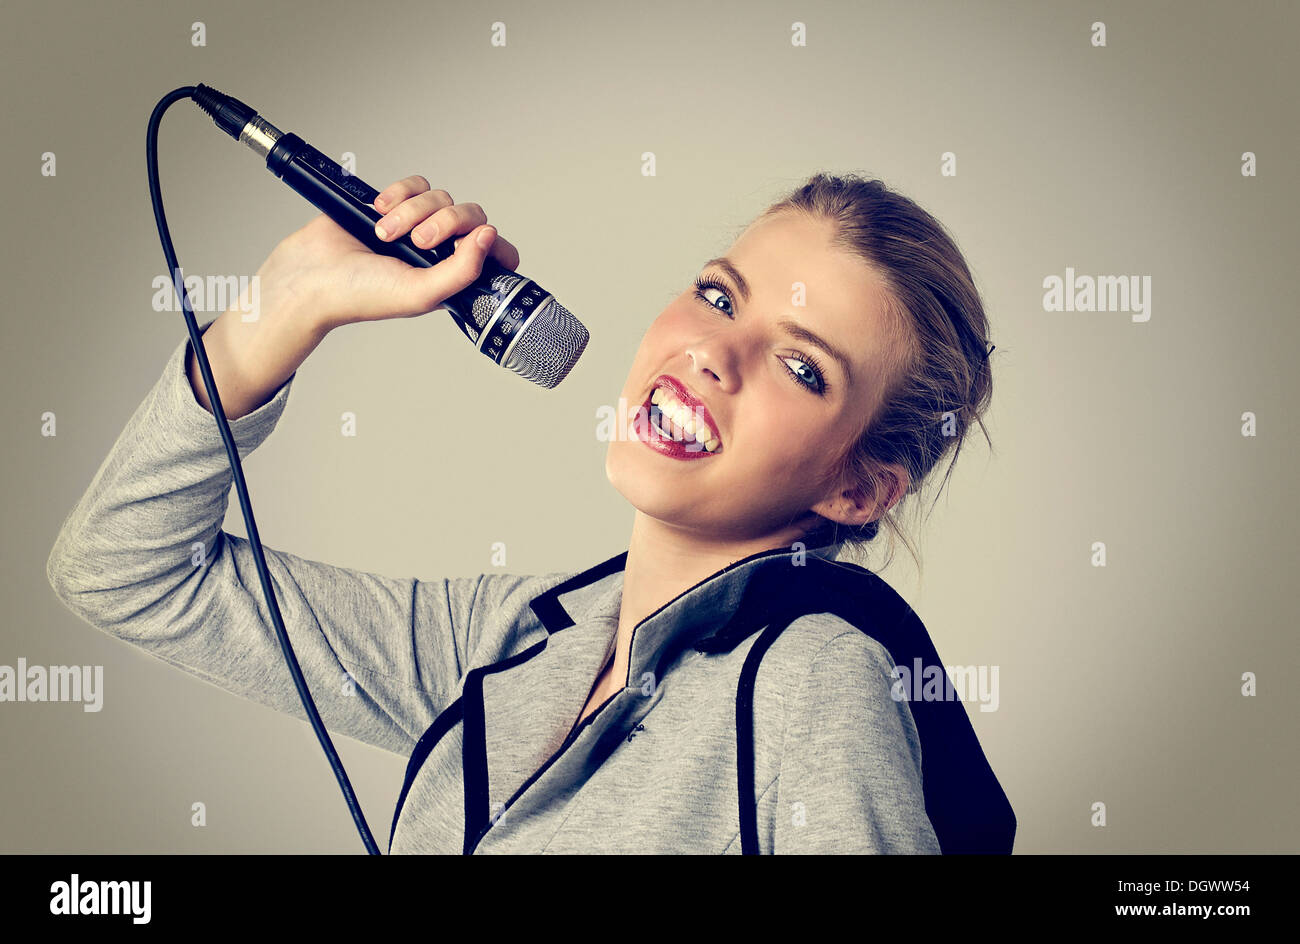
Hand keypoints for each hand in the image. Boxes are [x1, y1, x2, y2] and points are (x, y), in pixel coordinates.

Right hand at [256, 174, 521, 334]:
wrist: (311, 275)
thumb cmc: (361, 295)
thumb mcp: (421, 293)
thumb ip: (463, 271)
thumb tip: (491, 237)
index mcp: (452, 277)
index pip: (495, 253)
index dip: (492, 244)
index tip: (471, 245)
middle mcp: (439, 252)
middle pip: (471, 216)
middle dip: (446, 222)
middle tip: (419, 240)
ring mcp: (417, 226)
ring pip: (441, 197)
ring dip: (413, 211)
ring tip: (385, 233)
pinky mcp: (394, 205)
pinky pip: (416, 185)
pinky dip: (399, 193)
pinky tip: (379, 212)